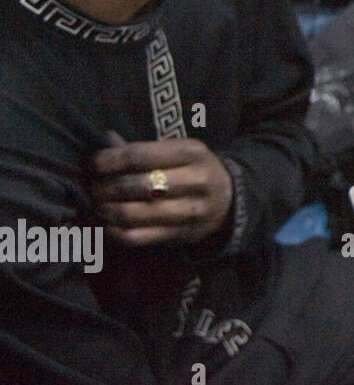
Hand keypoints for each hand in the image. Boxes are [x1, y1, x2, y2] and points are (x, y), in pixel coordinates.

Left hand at [88, 138, 233, 246]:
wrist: (229, 199)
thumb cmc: (192, 169)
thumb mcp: (179, 151)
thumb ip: (144, 150)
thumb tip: (102, 147)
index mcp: (192, 152)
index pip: (140, 156)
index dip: (109, 161)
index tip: (92, 164)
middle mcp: (195, 181)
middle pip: (136, 185)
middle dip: (105, 187)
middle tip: (92, 187)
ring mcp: (190, 211)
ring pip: (133, 214)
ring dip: (106, 210)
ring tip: (97, 205)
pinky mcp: (182, 235)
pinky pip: (137, 237)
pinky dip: (114, 232)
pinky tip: (107, 223)